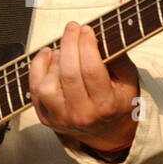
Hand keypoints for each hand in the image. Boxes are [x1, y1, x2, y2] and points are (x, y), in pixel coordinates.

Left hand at [29, 22, 139, 154]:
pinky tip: (47, 57)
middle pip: (68, 74)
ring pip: (47, 86)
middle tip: (72, 28)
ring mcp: (61, 118)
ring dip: (52, 62)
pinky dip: (37, 69)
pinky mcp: (46, 118)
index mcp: (105, 105)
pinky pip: (34, 91)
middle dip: (69, 44)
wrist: (107, 134)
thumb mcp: (128, 81)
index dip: (87, 45)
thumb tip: (98, 36)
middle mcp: (82, 115)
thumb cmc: (117, 102)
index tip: (86, 29)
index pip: (92, 70)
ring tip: (61, 51)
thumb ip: (117, 59)